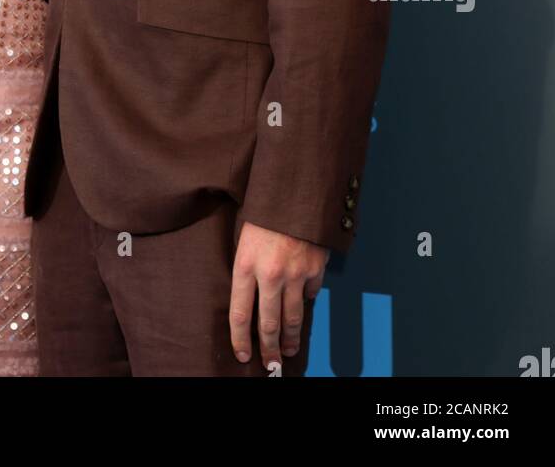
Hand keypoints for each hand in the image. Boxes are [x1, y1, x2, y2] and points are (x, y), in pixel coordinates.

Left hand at [229, 221, 327, 370]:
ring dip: (290, 338)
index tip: (243, 355)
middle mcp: (270, 274)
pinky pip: (310, 295)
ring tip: (289, 350)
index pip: (239, 314)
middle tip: (270, 364)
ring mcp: (295, 274)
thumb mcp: (245, 237)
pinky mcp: (315, 269)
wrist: (296, 190)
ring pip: (292, 318)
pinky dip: (306, 302)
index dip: (240, 339)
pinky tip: (303, 307)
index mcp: (245, 265)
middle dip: (268, 349)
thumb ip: (247, 267)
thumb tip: (251, 297)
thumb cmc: (265, 211)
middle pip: (267, 324)